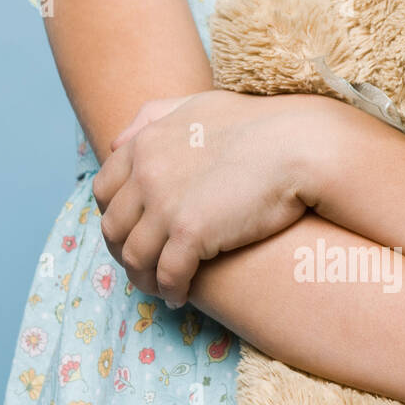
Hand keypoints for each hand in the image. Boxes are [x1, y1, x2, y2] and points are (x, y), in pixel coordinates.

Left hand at [91, 91, 325, 305]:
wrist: (300, 145)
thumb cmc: (259, 125)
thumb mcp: (197, 106)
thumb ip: (153, 118)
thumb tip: (118, 144)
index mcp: (146, 144)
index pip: (104, 190)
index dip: (115, 218)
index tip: (132, 234)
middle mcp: (146, 173)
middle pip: (113, 228)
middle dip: (124, 253)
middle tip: (144, 268)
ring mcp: (165, 204)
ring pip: (134, 257)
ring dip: (144, 279)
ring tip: (161, 288)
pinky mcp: (190, 233)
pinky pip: (167, 275)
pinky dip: (170, 291)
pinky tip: (181, 297)